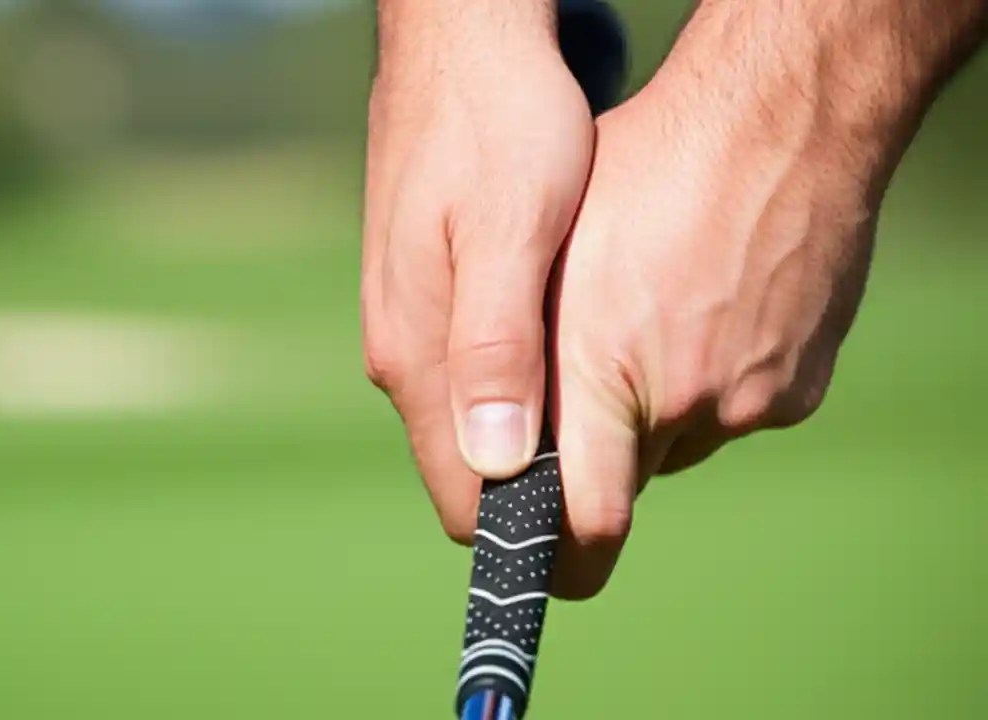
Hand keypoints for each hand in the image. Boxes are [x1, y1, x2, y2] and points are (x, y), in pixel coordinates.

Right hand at [362, 11, 593, 540]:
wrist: (459, 44)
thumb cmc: (496, 126)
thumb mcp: (509, 230)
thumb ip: (497, 348)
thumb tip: (492, 461)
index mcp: (417, 354)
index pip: (463, 494)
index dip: (527, 525)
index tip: (599, 526)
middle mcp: (406, 354)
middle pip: (473, 466)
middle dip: (541, 478)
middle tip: (627, 446)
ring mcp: (416, 326)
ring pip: (483, 422)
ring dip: (541, 430)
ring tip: (614, 399)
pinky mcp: (436, 299)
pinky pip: (485, 376)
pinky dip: (534, 383)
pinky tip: (582, 348)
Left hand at [543, 71, 879, 598]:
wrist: (783, 122)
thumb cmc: (646, 168)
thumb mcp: (550, 251)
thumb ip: (522, 360)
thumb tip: (494, 450)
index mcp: (605, 370)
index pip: (585, 519)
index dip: (560, 556)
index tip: (541, 564)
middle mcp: (683, 404)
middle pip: (625, 473)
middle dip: (599, 446)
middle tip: (596, 365)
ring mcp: (749, 402)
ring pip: (678, 440)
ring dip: (655, 408)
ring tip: (654, 313)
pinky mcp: (796, 390)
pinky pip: (731, 412)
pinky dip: (710, 383)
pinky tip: (706, 309)